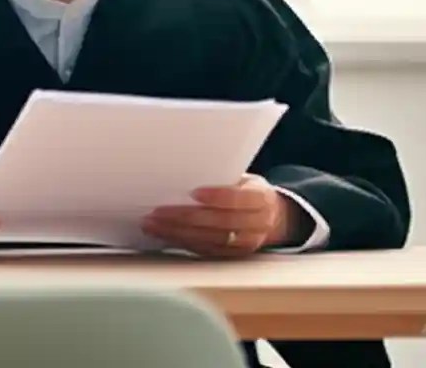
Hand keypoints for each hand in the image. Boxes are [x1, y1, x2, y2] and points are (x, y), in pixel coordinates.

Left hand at [141, 174, 305, 257]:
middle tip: (157, 212)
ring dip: (176, 233)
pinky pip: (205, 250)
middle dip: (184, 217)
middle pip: (218, 223)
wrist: (272, 218)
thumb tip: (186, 170)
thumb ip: (223, 178)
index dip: (216, 197)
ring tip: (152, 224)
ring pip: (209, 240)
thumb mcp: (245, 179)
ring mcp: (245, 243)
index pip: (239, 199)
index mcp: (262, 199)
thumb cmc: (249, 191)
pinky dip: (182, 242)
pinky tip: (163, 234)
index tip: (192, 192)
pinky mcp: (232, 255)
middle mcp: (257, 224)